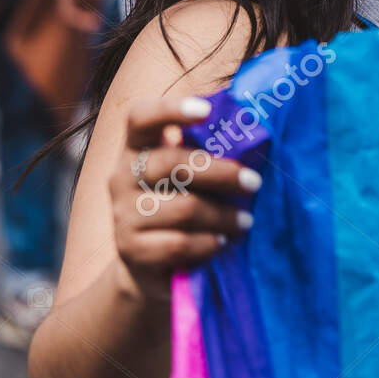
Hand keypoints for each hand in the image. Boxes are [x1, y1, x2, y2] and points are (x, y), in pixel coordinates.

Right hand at [110, 96, 258, 300]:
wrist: (151, 267)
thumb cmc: (182, 207)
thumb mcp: (191, 178)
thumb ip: (209, 154)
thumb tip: (256, 136)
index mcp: (137, 148)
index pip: (141, 117)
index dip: (170, 110)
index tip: (206, 110)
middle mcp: (122, 176)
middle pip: (171, 163)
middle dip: (221, 173)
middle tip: (254, 183)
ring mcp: (122, 213)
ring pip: (184, 208)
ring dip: (223, 216)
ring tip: (245, 222)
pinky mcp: (129, 249)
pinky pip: (178, 243)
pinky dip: (207, 244)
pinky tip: (221, 243)